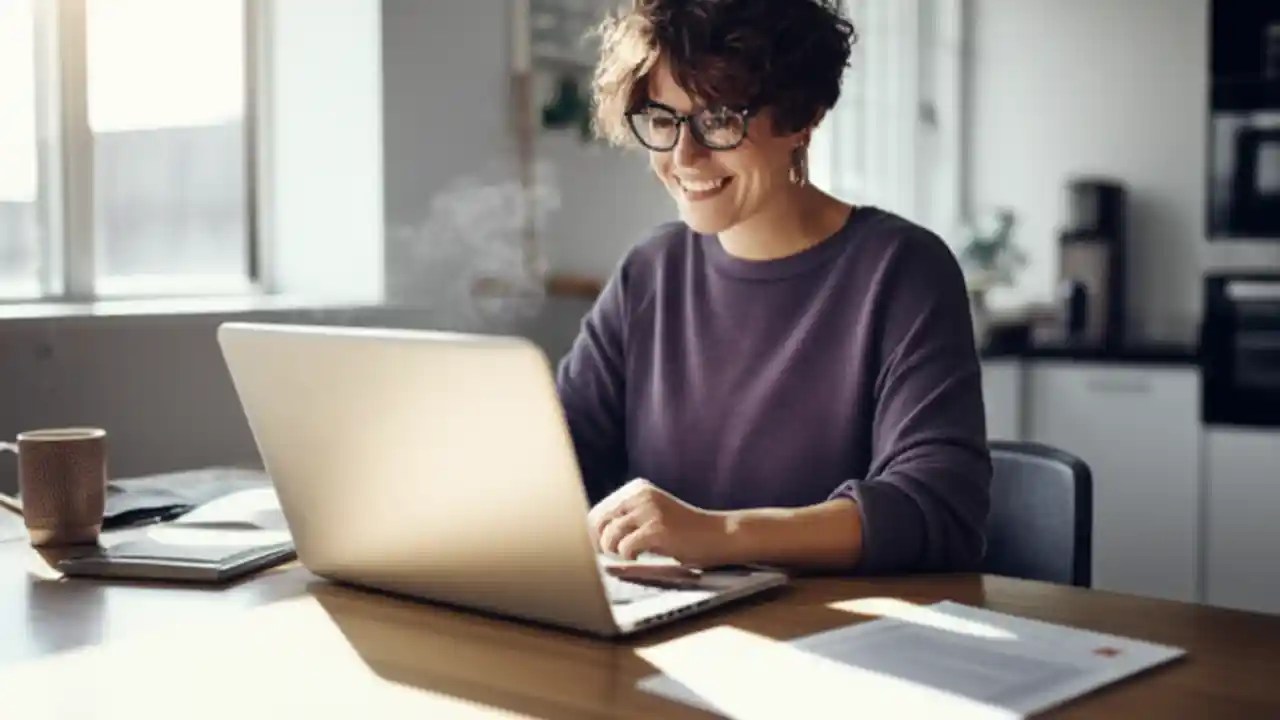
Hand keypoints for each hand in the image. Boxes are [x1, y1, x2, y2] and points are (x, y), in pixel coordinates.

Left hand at [587, 478, 735, 566]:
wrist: (717, 535)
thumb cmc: (684, 532)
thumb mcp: (654, 516)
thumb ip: (629, 520)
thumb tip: (597, 538)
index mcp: (638, 491)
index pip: (599, 511)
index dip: (595, 533)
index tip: (600, 549)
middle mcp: (641, 496)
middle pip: (599, 521)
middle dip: (600, 543)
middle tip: (612, 556)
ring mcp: (649, 511)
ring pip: (610, 535)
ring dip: (615, 550)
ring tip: (630, 555)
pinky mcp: (657, 529)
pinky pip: (626, 547)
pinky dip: (629, 555)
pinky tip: (642, 556)